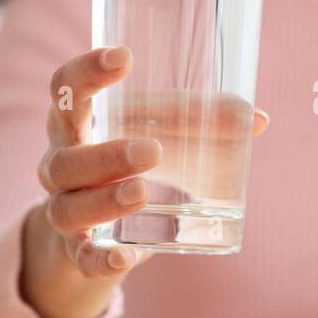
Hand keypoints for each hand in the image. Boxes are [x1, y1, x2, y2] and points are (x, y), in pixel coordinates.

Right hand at [21, 46, 267, 317]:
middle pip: (65, 158)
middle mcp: (60, 166)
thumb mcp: (162, 138)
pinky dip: (101, 260)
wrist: (94, 232)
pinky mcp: (80, 252)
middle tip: (154, 151)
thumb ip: (203, 125)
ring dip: (104, 201)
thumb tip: (257, 118)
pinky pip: (83, 259)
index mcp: (75, 125)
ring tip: (142, 193)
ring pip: (67, 209)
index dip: (86, 72)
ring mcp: (65, 211)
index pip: (64, 91)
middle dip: (106, 154)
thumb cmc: (130, 165)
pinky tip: (126, 258)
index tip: (124, 57)